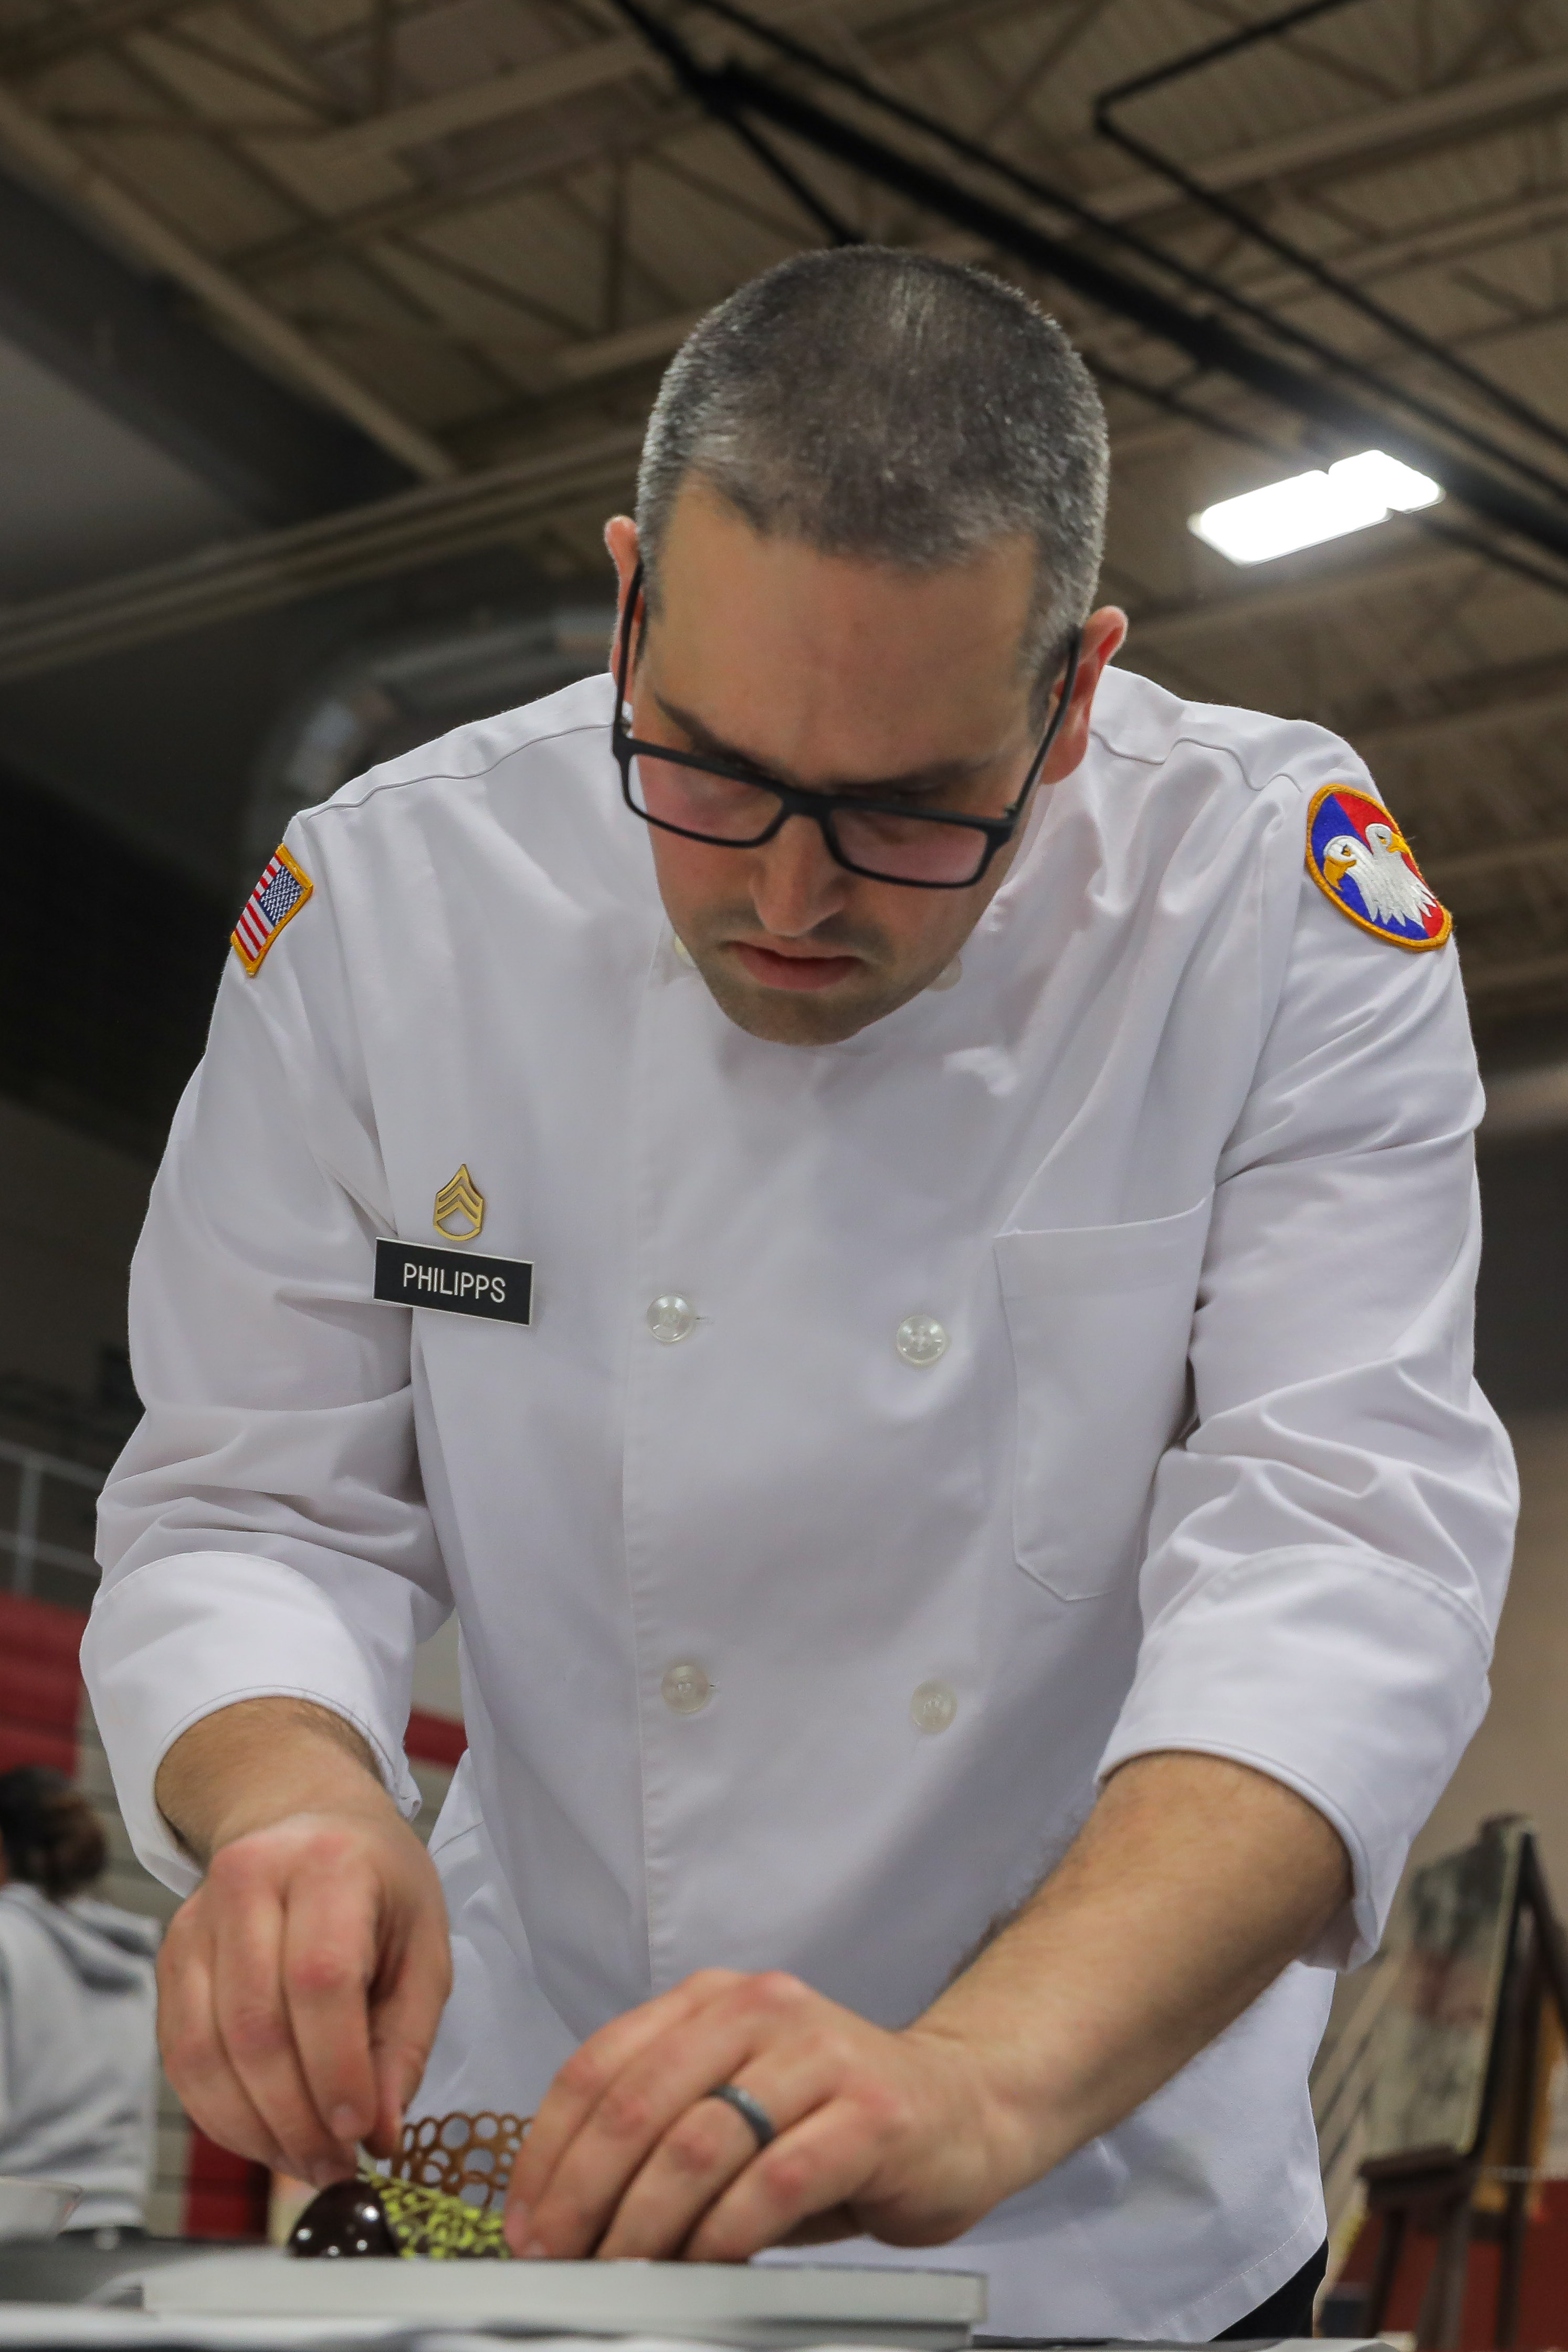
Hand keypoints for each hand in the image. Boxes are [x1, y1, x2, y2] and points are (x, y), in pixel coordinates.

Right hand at [157, 1797, 451, 2186]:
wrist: (304, 1817)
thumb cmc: (377, 1883)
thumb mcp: (424, 1944)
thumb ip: (407, 2040)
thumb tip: (381, 2134)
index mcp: (327, 1865)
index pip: (320, 1978)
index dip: (337, 2067)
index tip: (361, 2132)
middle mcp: (249, 1881)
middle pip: (255, 2026)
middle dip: (296, 2117)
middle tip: (337, 2166)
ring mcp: (196, 1918)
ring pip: (205, 2052)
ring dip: (255, 2130)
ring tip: (305, 2163)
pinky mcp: (168, 1956)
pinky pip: (180, 2056)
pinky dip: (219, 2114)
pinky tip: (264, 2137)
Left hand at [505, 1968, 1028, 2262]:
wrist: (966, 2107)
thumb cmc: (838, 2119)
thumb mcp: (737, 2105)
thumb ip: (664, 2134)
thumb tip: (566, 2210)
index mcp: (713, 2001)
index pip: (601, 2065)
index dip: (548, 2149)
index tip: (523, 2217)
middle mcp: (762, 2010)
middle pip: (639, 2103)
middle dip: (582, 2193)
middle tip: (556, 2256)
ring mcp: (820, 2056)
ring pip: (700, 2141)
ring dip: (644, 2222)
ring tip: (619, 2271)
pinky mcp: (871, 2114)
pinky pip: (774, 2180)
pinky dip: (726, 2233)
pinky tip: (706, 2264)